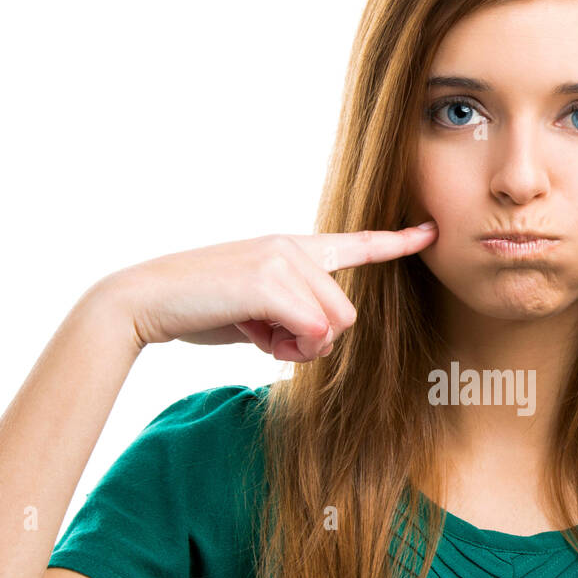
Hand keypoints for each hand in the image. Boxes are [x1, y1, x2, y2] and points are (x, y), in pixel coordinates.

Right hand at [102, 223, 437, 360]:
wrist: (147, 299)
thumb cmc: (202, 309)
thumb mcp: (259, 312)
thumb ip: (296, 316)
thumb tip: (322, 339)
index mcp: (294, 250)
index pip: (356, 244)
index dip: (396, 241)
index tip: (430, 231)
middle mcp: (294, 247)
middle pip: (347, 315)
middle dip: (314, 341)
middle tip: (267, 335)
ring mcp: (283, 260)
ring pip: (334, 326)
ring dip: (298, 346)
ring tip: (255, 330)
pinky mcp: (270, 280)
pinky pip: (312, 330)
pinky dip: (286, 346)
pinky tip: (252, 333)